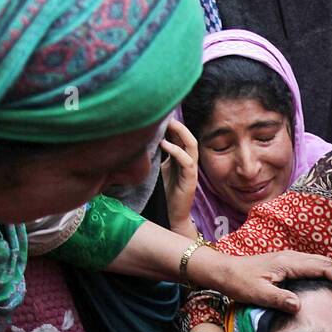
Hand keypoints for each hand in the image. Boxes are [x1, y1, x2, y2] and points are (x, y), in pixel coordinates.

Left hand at [160, 120, 199, 239]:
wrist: (172, 216)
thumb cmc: (164, 195)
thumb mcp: (157, 170)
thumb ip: (154, 157)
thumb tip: (140, 142)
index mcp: (179, 159)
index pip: (179, 137)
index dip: (172, 125)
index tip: (160, 115)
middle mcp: (187, 162)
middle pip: (187, 137)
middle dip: (178, 125)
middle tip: (166, 115)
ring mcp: (190, 170)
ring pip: (192, 145)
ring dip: (181, 133)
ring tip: (169, 124)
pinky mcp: (190, 180)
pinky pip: (188, 161)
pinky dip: (176, 151)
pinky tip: (165, 145)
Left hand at [211, 250, 331, 311]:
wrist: (223, 271)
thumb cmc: (238, 281)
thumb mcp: (256, 292)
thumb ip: (278, 299)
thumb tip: (298, 306)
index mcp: (290, 263)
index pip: (326, 269)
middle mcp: (294, 258)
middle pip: (331, 265)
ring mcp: (292, 261)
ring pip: (325, 265)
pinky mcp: (289, 266)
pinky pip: (317, 268)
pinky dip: (331, 276)